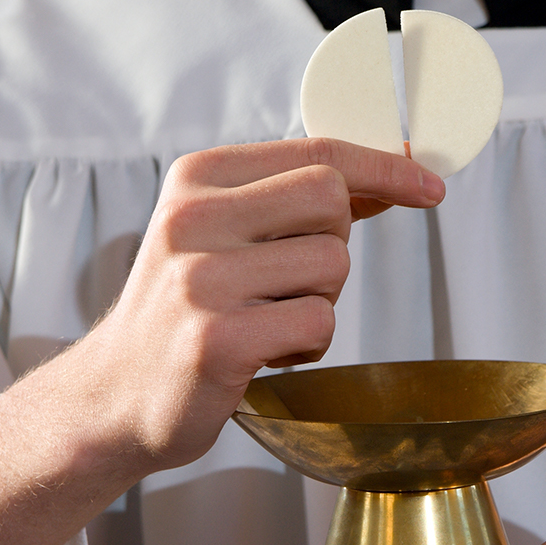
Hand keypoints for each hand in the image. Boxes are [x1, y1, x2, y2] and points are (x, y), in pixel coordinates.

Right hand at [0, 138, 444, 544]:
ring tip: (267, 321)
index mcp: (197, 178)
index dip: (385, 167)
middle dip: (335, 244)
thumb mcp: (223, 231)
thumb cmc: (186, 309)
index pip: (317, 152)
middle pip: (332, 200)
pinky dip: (308, 345)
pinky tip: (264, 354)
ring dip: (319, 302)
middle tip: (290, 280)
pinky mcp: (217, 340)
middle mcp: (192, 219)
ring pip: (332, 265)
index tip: (429, 187)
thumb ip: (292, 199)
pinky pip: (319, 323)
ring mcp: (201, 280)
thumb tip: (389, 174)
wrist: (116, 393)